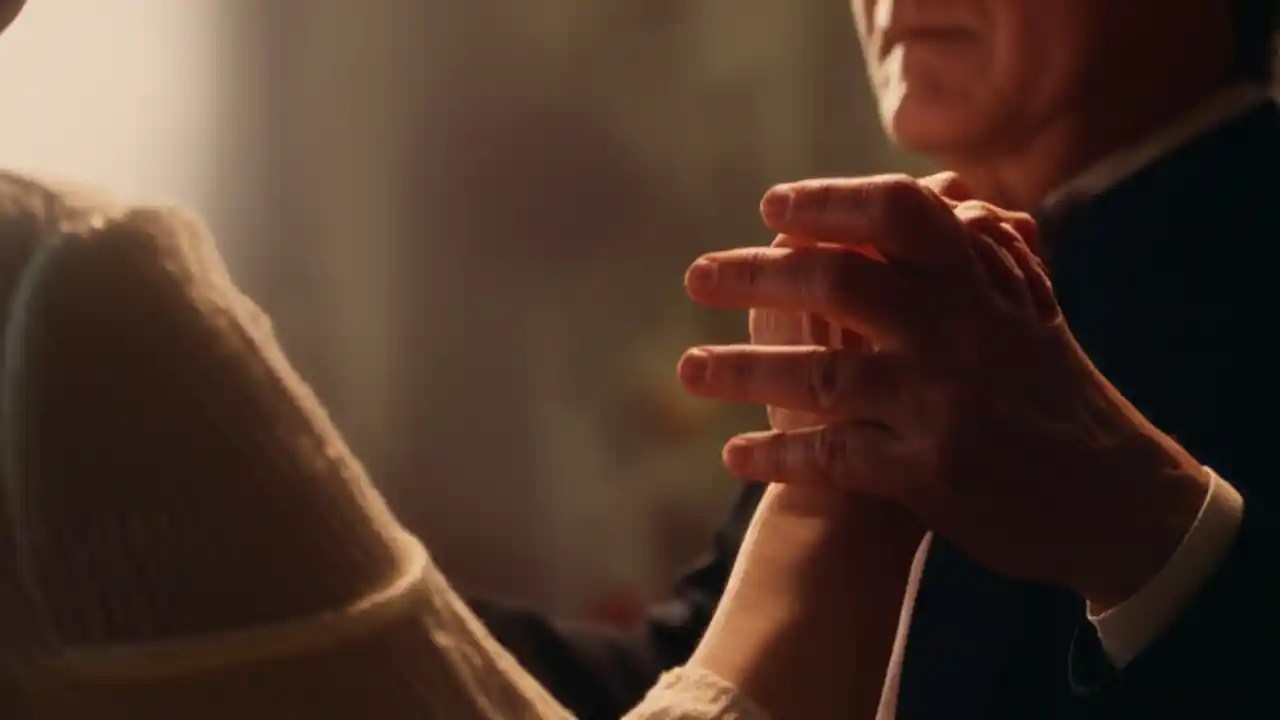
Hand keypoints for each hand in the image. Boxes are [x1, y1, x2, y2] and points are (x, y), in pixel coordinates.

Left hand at [679, 174, 1209, 607]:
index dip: (829, 203)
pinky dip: (778, 455)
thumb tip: (933, 191)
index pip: (897, 213)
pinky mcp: (931, 473)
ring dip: (741, 372)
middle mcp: (960, 333)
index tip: (773, 208)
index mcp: (981, 283)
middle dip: (754, 278)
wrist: (1113, 500)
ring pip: (821, 377)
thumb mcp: (1026, 309)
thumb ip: (976, 252)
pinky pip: (834, 458)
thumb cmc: (1049, 391)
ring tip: (689, 370)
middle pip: (838, 284)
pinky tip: (735, 454)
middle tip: (697, 277)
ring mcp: (943, 405)